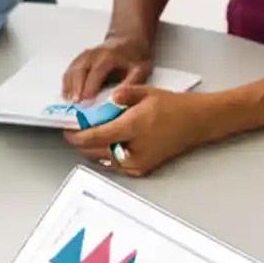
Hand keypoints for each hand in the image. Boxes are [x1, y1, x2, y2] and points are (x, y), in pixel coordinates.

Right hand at [62, 35, 152, 101]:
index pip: (96, 72)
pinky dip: (66, 84)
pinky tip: (67, 96)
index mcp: (108, 56)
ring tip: (69, 104)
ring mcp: (84, 56)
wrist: (126, 40)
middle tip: (74, 106)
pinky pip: (69, 71)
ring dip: (69, 87)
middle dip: (76, 89)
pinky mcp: (78, 60)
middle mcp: (93, 54)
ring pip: (72, 71)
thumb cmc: (133, 58)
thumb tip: (119, 97)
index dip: (90, 88)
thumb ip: (131, 82)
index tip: (86, 103)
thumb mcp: (140, 69)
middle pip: (80, 71)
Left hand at [62, 85, 210, 176]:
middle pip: (96, 151)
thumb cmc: (173, 106)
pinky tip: (106, 145)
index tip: (67, 130)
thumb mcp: (147, 93)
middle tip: (76, 131)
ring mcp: (138, 163)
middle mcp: (133, 149)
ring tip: (90, 136)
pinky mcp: (142, 169)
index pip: (95, 137)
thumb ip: (123, 95)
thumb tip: (106, 99)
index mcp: (132, 128)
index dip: (77, 135)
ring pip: (105, 159)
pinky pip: (117, 165)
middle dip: (82, 142)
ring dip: (93, 149)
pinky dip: (107, 155)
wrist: (196, 123)